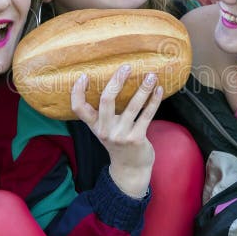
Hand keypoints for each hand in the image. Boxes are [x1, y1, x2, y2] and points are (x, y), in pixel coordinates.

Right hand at [71, 64, 162, 197]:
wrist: (130, 168)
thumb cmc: (118, 142)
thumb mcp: (105, 129)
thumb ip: (103, 113)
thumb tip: (113, 81)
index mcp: (95, 126)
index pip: (78, 108)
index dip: (77, 92)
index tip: (83, 75)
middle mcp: (105, 130)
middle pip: (106, 101)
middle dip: (116, 81)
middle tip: (126, 67)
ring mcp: (121, 135)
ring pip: (132, 106)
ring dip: (143, 89)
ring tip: (151, 75)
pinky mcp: (137, 139)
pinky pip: (146, 115)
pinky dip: (153, 101)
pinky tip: (159, 90)